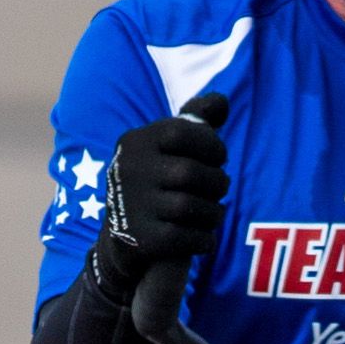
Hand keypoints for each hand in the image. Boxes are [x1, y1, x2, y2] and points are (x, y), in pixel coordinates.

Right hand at [89, 92, 229, 297]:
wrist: (122, 241)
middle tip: (218, 191)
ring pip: (190, 207)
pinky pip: (186, 238)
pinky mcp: (139, 240)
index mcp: (135, 142)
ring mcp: (131, 206)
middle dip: (217, 183)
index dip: (211, 145)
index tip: (217, 159)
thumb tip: (221, 102)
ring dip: (213, 213)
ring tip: (212, 214)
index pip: (181, 132)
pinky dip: (204, 239)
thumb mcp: (167, 147)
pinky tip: (203, 237)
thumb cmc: (157, 183)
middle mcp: (127, 170)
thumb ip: (195, 120)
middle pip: (190, 172)